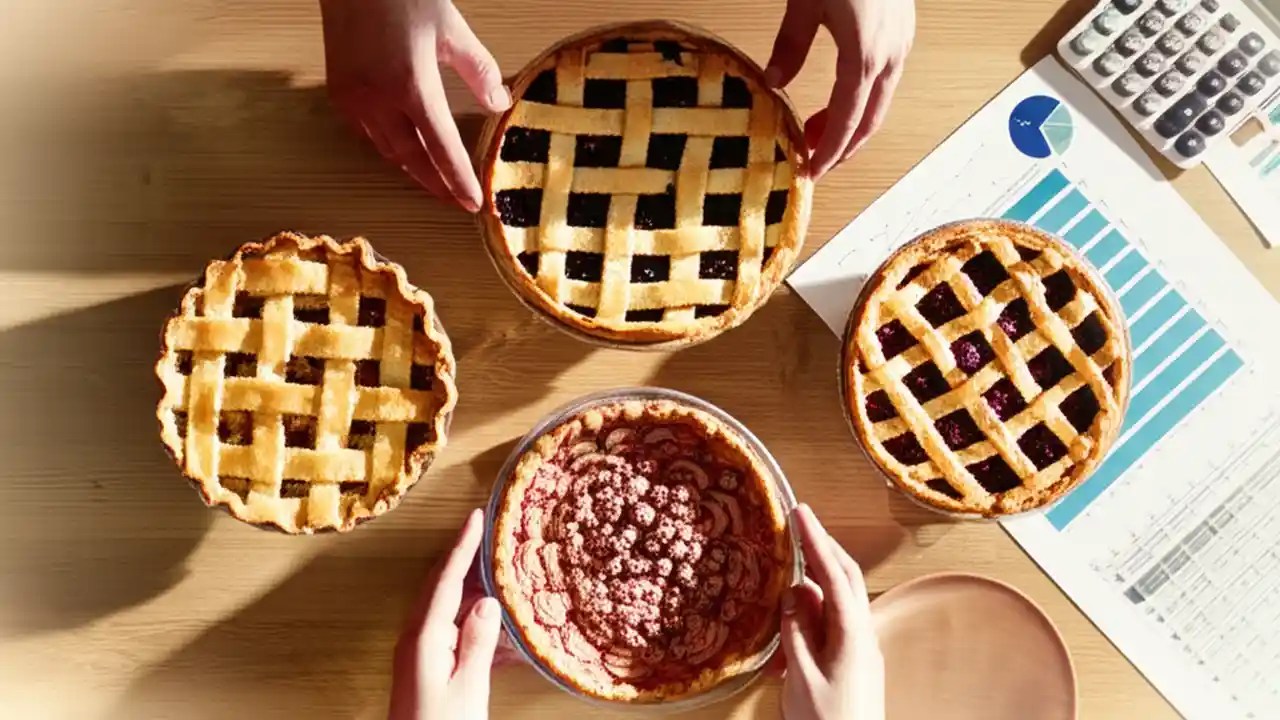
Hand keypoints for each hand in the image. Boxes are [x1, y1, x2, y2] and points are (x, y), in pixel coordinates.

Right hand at [320, 0, 510, 210]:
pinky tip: (406, 147)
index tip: (474, 203)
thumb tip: (500, 104)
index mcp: (411, 86)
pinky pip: (367, 133)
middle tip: (458, 200)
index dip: (458, 179)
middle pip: (412, 159)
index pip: (441, 148)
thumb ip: (479, 71)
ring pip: (388, 149)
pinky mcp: (338, 93)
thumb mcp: (452, 29)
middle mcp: (378, 100)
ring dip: (414, 167)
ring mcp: (353, 99)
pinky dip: (390, 145)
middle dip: (437, 184)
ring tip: (437, 179)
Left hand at [388, 509, 514, 719]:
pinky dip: (475, 623)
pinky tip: (499, 627)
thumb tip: (487, 601)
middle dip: (466, 559)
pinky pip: (452, 633)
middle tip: (491, 534)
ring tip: (502, 574)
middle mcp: (417, 640)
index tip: (477, 516)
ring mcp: (420, 655)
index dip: (463, 545)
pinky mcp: (426, 670)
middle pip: (443, 586)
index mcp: (424, 638)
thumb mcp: (468, 688)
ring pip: (449, 609)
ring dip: (474, 591)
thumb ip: (478, 643)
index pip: (445, 579)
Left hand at [766, 0, 915, 177]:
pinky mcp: (902, 31)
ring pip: (879, 101)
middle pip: (870, 120)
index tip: (809, 173)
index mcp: (865, 57)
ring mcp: (901, 43)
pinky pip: (884, 79)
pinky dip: (862, 99)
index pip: (848, 122)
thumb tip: (775, 82)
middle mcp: (891, 56)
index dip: (828, 153)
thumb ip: (790, 44)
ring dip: (852, 124)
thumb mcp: (806, 3)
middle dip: (842, 147)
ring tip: (818, 132)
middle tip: (811, 161)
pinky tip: (839, 97)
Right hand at [780, 504, 884, 719]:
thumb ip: (796, 631)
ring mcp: (860, 647)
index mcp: (852, 633)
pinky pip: (830, 624)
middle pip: (844, 577)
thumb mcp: (801, 677)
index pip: (832, 573)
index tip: (800, 511)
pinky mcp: (852, 660)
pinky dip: (810, 615)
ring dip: (812, 584)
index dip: (815, 540)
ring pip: (836, 600)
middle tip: (798, 522)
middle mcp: (861, 634)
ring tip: (785, 574)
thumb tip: (793, 592)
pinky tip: (788, 626)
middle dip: (822, 547)